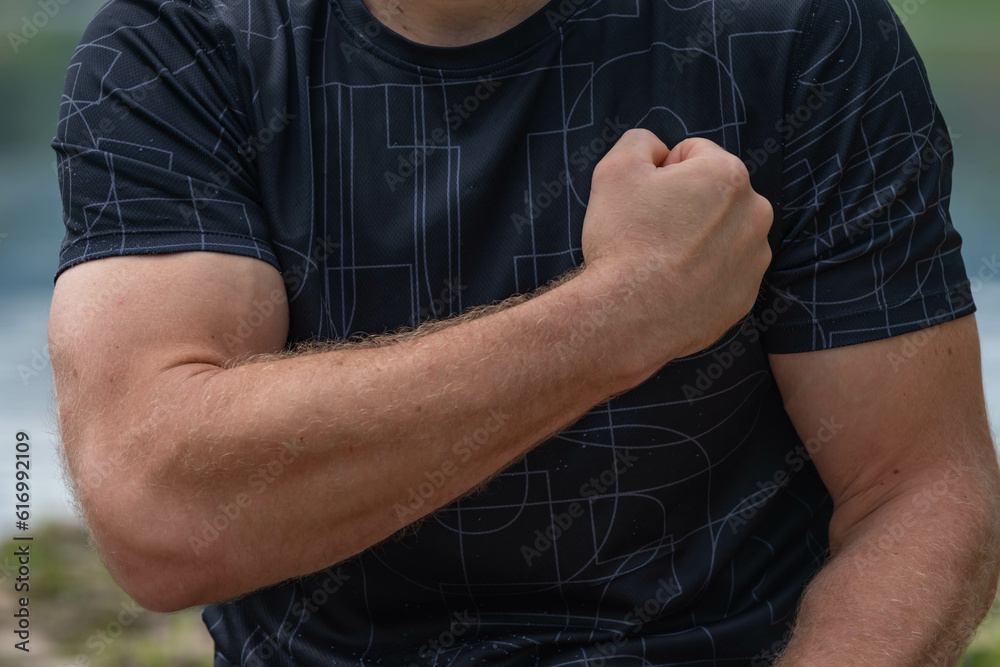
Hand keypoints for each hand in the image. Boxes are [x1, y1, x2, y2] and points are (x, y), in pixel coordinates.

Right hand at [580, 129, 772, 363]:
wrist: (627, 317)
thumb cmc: (623, 241)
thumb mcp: (615, 170)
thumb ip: (641, 142)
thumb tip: (658, 151)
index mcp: (728, 176)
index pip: (692, 154)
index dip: (660, 173)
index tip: (644, 201)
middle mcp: (755, 215)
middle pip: (713, 194)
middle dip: (685, 205)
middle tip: (650, 231)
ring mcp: (754, 260)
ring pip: (722, 234)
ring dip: (697, 239)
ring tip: (662, 261)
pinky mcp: (745, 297)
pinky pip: (723, 273)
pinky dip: (702, 274)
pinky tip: (674, 285)